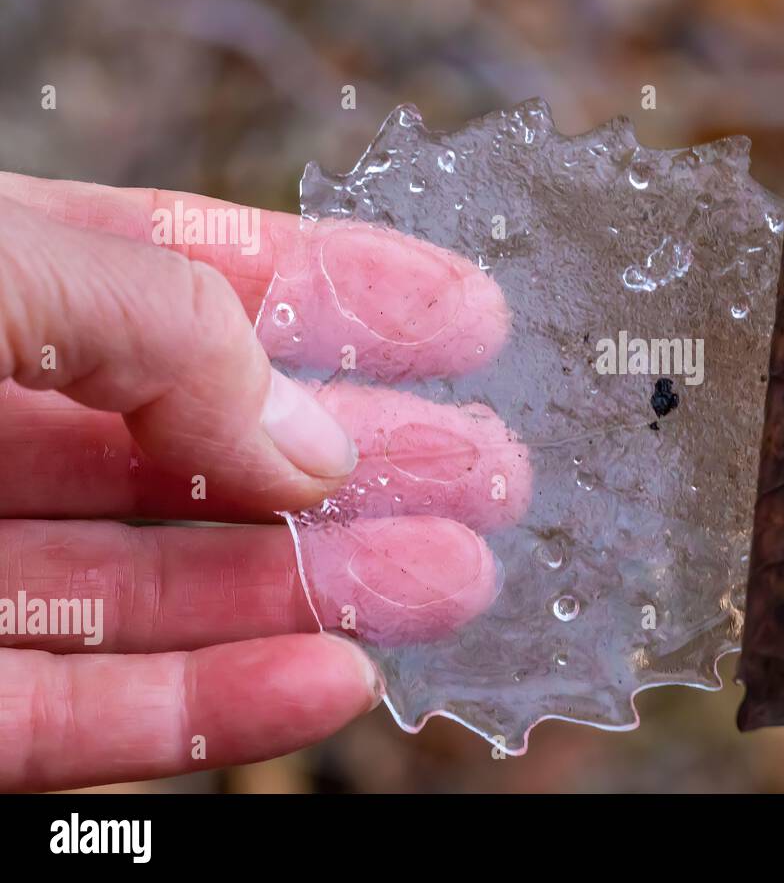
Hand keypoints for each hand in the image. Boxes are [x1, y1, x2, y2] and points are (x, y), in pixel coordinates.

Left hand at [0, 172, 524, 790]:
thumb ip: (160, 327)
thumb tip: (313, 444)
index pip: (192, 277)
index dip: (340, 292)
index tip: (466, 316)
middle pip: (206, 445)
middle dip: (361, 456)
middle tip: (488, 466)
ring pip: (165, 588)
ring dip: (319, 591)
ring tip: (453, 581)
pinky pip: (84, 717)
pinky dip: (216, 708)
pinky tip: (332, 677)